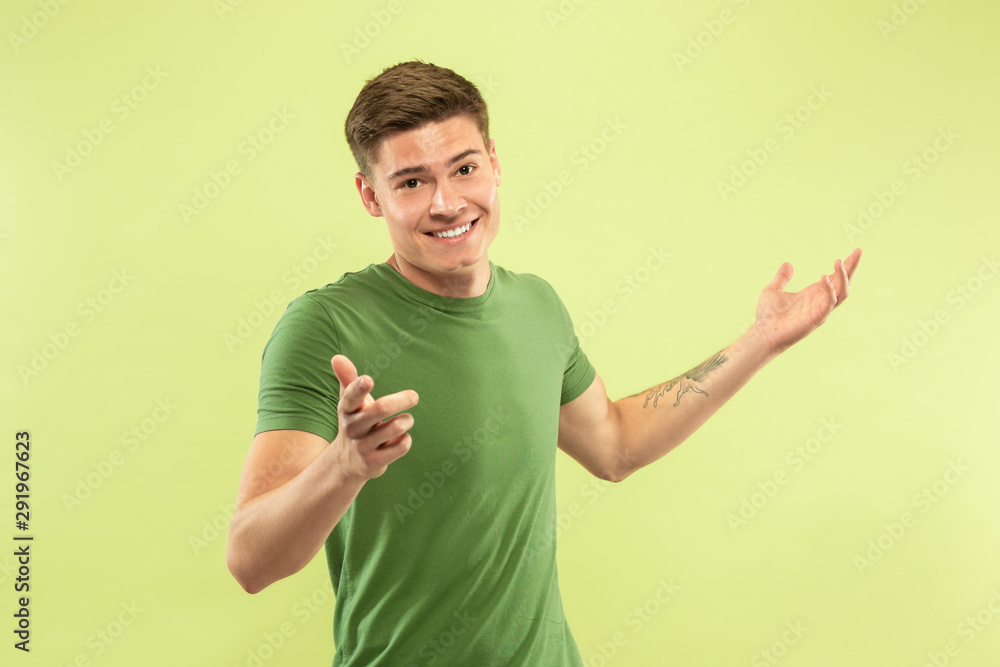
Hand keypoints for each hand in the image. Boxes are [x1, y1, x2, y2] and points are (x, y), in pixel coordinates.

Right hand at [330, 354, 418, 480]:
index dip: (359, 388)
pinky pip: (400, 447)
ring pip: (394, 428)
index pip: (350, 397)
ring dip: (406, 421)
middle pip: (379, 409)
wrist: (347, 463)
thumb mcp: (350, 403)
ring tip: (406, 420)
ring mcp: (362, 446)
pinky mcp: (374, 462)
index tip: (368, 379)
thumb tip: (336, 357)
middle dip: (401, 400)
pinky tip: (401, 439)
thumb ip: (347, 379)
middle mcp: (352, 428)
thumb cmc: (355, 422)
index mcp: (347, 409)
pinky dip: (405, 440)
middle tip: (414, 396)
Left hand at [753, 248, 861, 353]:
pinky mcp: (817, 318)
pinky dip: (830, 290)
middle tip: (858, 251)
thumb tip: (788, 263)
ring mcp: (820, 310)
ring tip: (839, 262)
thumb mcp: (773, 290)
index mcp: (813, 293)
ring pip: (842, 292)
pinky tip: (823, 277)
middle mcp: (820, 301)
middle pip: (843, 283)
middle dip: (851, 267)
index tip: (855, 251)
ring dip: (843, 277)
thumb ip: (782, 278)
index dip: (845, 265)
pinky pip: (829, 303)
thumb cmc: (768, 316)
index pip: (835, 277)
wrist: (763, 333)